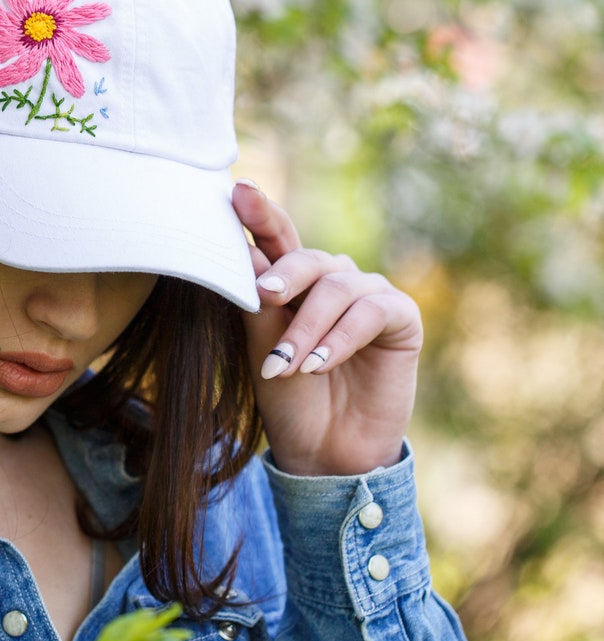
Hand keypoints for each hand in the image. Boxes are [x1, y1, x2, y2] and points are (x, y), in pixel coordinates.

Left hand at [231, 181, 423, 476]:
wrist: (323, 449)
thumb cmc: (287, 396)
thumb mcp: (262, 346)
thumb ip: (259, 301)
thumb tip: (246, 251)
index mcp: (295, 281)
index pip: (277, 239)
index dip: (259, 214)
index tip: (238, 191)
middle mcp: (333, 280)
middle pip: (308, 258)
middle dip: (284, 278)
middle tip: (264, 295)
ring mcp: (369, 295)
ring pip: (335, 290)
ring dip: (307, 330)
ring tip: (288, 367)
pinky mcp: (401, 318)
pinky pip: (370, 313)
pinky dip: (340, 339)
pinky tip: (319, 365)